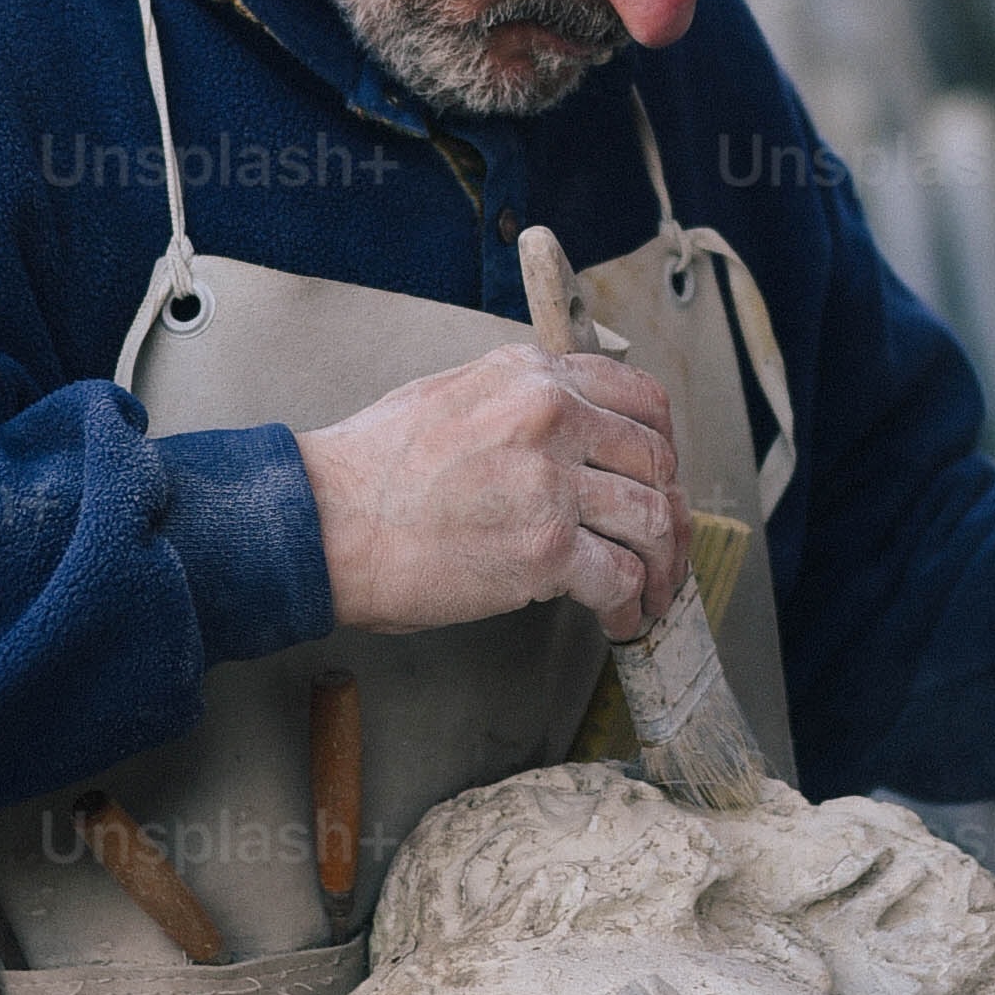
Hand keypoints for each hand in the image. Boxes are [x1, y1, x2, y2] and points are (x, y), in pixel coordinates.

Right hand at [297, 348, 690, 642]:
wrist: (325, 521)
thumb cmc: (372, 469)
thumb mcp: (451, 395)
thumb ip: (517, 402)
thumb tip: (566, 432)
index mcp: (531, 376)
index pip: (639, 397)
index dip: (662, 444)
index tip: (660, 476)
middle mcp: (551, 417)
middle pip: (656, 462)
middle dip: (669, 512)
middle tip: (663, 545)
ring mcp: (552, 483)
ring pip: (651, 521)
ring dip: (661, 565)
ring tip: (652, 593)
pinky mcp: (546, 550)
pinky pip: (621, 578)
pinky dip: (630, 605)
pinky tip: (619, 619)